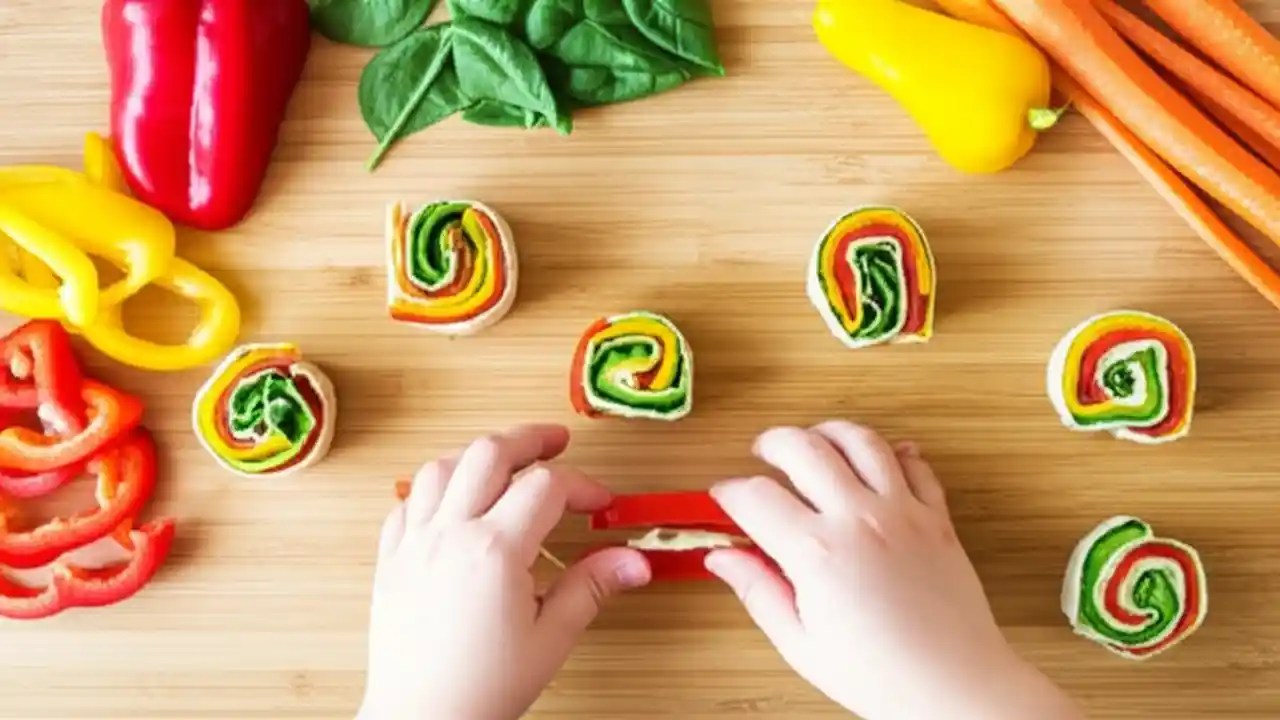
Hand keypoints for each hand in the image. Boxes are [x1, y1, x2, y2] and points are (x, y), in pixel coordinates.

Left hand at [359, 424, 651, 719]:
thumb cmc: (481, 690)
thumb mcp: (551, 639)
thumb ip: (591, 587)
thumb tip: (633, 560)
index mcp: (494, 551)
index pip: (547, 486)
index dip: (582, 484)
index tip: (599, 501)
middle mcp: (450, 535)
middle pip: (490, 453)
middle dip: (529, 438)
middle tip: (555, 440)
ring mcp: (414, 543)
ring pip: (441, 466)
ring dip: (476, 455)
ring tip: (504, 462)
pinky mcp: (390, 560)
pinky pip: (405, 502)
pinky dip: (432, 487)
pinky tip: (452, 499)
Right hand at [707, 422, 1080, 719]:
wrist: (955, 687)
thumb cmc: (881, 676)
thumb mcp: (801, 643)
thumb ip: (758, 590)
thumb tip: (722, 557)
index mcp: (816, 552)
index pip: (755, 495)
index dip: (729, 492)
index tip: (724, 498)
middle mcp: (859, 519)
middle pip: (803, 446)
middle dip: (772, 442)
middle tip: (762, 453)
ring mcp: (902, 512)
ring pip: (860, 440)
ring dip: (829, 432)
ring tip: (814, 443)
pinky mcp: (937, 517)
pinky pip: (914, 464)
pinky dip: (893, 452)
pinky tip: (877, 461)